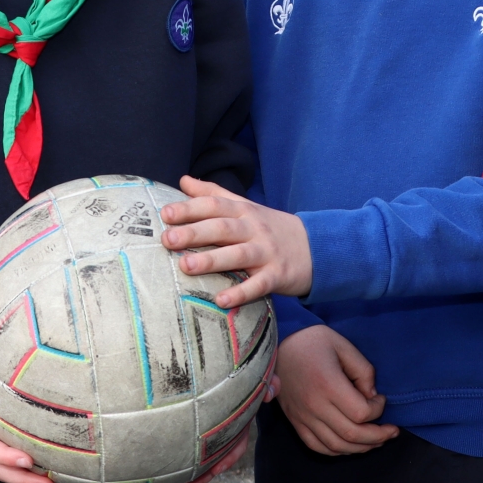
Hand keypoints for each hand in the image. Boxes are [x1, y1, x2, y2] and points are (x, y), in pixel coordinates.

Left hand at [160, 176, 313, 306]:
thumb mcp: (246, 206)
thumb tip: (183, 180)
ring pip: (237, 255)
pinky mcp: (278, 275)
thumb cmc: (271, 228)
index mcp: (244, 211)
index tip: (165, 213)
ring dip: (211, 261)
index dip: (190, 208)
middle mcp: (254, 229)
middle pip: (222, 228)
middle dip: (194, 232)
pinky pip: (258, 285)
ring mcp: (267, 252)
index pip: (215, 205)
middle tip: (167, 239)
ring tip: (185, 266)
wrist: (317, 246)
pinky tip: (222, 301)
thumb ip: (215, 194)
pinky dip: (241, 292)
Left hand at [176, 372, 279, 482]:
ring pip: (198, 458)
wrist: (238, 369)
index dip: (227, 458)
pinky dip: (176, 458)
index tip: (216, 470)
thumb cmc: (248, 375)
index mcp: (239, 423)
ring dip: (184, 474)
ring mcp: (210, 431)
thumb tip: (269, 393)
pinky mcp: (196, 426)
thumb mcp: (261, 380)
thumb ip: (270, 385)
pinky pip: (187, 446)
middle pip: (213, 460)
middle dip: (199, 477)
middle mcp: (224, 432)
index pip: (236, 445)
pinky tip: (159, 470)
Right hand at [274, 326, 397, 455]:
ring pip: (337, 446)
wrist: (274, 346)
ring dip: (361, 448)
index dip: (379, 410)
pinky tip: (351, 445)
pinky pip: (318, 447)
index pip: (361, 413)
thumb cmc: (311, 341)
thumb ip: (363, 370)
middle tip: (392, 431)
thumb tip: (372, 397)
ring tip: (377, 441)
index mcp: (328, 384)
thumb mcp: (342, 345)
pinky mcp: (296, 422)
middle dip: (378, 437)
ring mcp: (303, 417)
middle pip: (352, 435)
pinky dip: (338, 451)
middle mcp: (315, 405)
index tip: (381, 399)